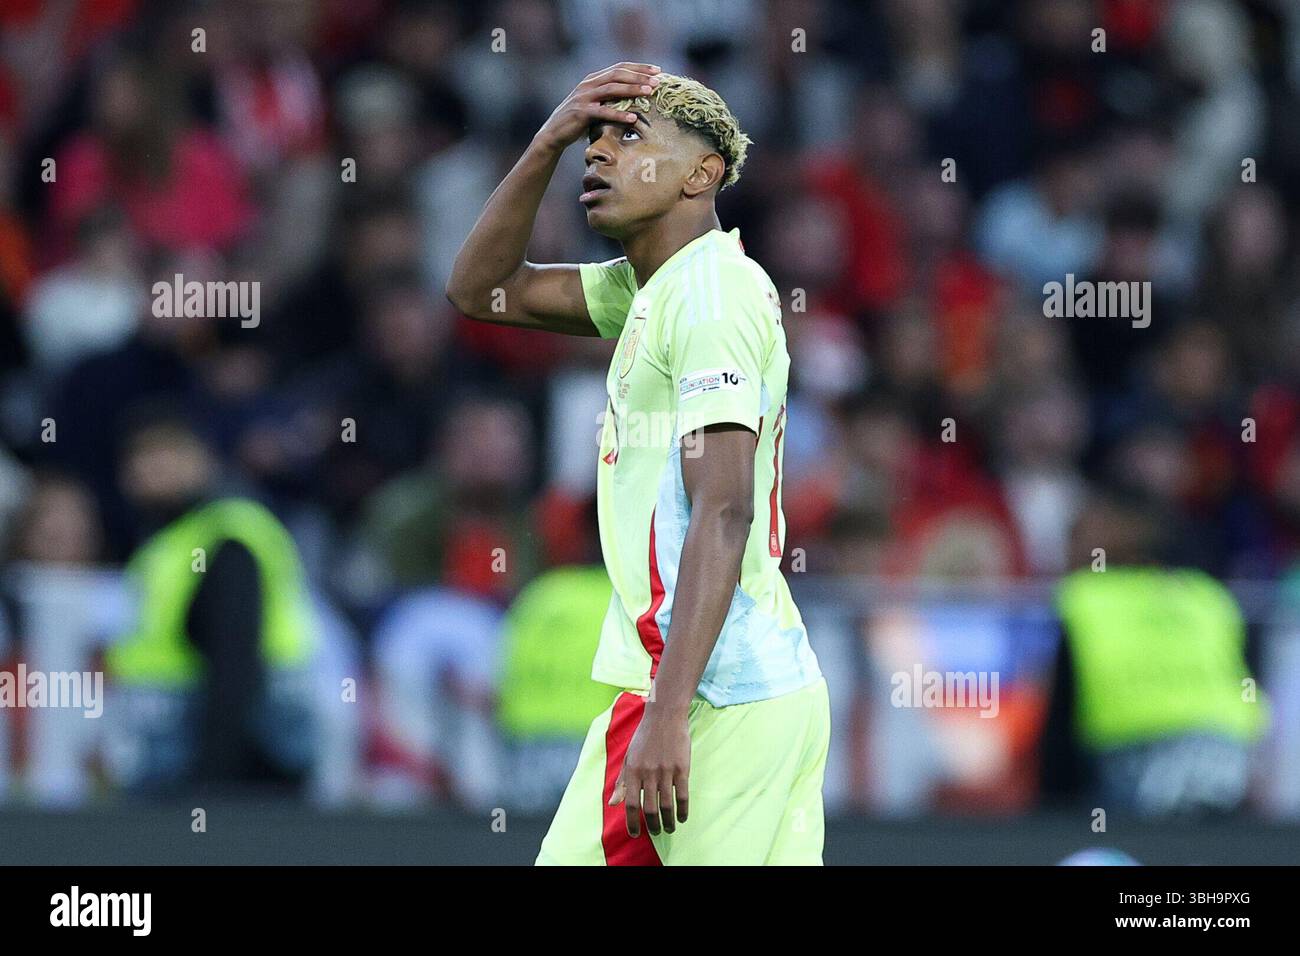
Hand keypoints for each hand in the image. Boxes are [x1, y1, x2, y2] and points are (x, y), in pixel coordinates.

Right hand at [534, 62, 660, 152]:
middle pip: (618, 74)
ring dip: (632, 89)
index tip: (657, 70)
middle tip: (658, 79)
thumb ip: (610, 99)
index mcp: (593, 79)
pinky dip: (619, 114)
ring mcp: (584, 97)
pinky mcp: (581, 113)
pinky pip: (603, 112)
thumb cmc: (578, 121)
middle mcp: (588, 84)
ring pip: (612, 89)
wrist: (554, 133)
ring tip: (649, 92)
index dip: (639, 67)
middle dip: (639, 75)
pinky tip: (633, 118)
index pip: (619, 68)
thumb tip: (635, 99)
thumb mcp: (595, 105)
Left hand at [609, 706, 689, 837]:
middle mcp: (648, 773)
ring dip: (668, 822)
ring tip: (669, 829)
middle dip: (652, 826)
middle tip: (655, 833)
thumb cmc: (645, 737)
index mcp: (632, 771)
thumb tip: (613, 804)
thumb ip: (621, 782)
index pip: (631, 804)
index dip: (632, 822)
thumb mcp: (629, 758)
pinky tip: (682, 817)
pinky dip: (682, 810)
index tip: (635, 834)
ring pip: (667, 805)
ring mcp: (666, 771)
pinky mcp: (682, 768)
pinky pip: (682, 795)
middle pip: (650, 809)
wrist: (665, 715)